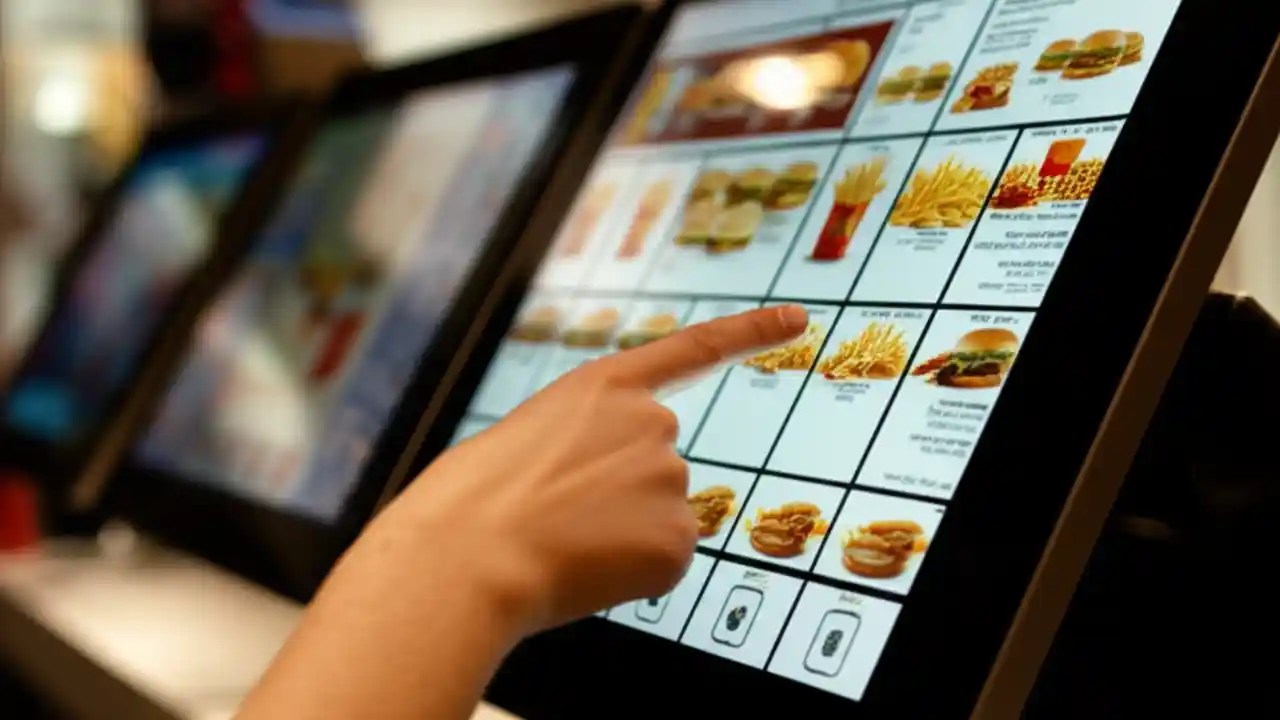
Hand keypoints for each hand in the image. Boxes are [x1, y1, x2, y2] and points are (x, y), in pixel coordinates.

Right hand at [372, 305, 808, 634]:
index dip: (749, 334)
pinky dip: (631, 575)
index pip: (693, 352)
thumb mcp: (526, 442)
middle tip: (558, 517)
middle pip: (657, 466)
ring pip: (659, 517)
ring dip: (620, 535)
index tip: (798, 319)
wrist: (466, 557)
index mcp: (605, 387)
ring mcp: (671, 479)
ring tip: (561, 543)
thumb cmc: (470, 502)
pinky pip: (663, 562)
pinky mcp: (678, 540)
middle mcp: (653, 423)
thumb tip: (608, 501)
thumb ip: (584, 448)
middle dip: (619, 494)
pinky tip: (586, 571)